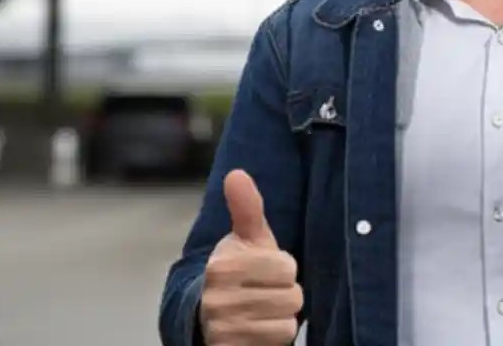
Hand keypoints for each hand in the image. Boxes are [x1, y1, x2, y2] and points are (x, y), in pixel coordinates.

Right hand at [200, 170, 303, 345]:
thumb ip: (247, 208)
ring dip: (281, 317)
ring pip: (287, 322)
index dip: (284, 269)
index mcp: (223, 266)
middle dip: (285, 294)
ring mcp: (222, 328)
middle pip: (291, 296)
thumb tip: (236, 173)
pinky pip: (278, 341)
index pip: (286, 266)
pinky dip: (274, 337)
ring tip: (263, 311)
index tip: (267, 271)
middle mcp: (218, 298)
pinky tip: (259, 330)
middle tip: (266, 293)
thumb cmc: (240, 272)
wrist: (210, 317)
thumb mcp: (247, 240)